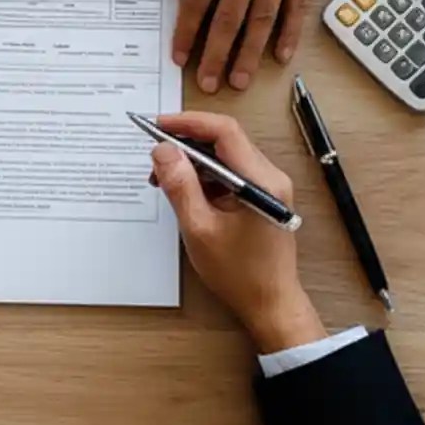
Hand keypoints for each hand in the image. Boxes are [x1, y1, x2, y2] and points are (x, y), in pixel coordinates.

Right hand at [150, 113, 324, 352]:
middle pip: (225, 140)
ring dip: (193, 161)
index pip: (224, 132)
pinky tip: (183, 190)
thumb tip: (163, 152)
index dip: (189, 122)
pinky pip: (229, 173)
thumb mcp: (199, 229)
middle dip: (186, 141)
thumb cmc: (240, 273)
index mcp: (260, 181)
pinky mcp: (259, 196)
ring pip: (225, 156)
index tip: (159, 126)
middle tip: (155, 154)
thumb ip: (180, 186)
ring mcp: (266, 186)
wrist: (269, 302)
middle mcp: (269, 177)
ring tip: (163, 177)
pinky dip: (203, 176)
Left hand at [154, 0, 339, 92]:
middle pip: (229, 18)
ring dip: (249, 54)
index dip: (187, 31)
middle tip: (208, 83)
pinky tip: (281, 57)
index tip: (180, 56)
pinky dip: (289, 33)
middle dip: (215, 55)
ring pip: (263, 19)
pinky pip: (297, 5)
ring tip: (238, 80)